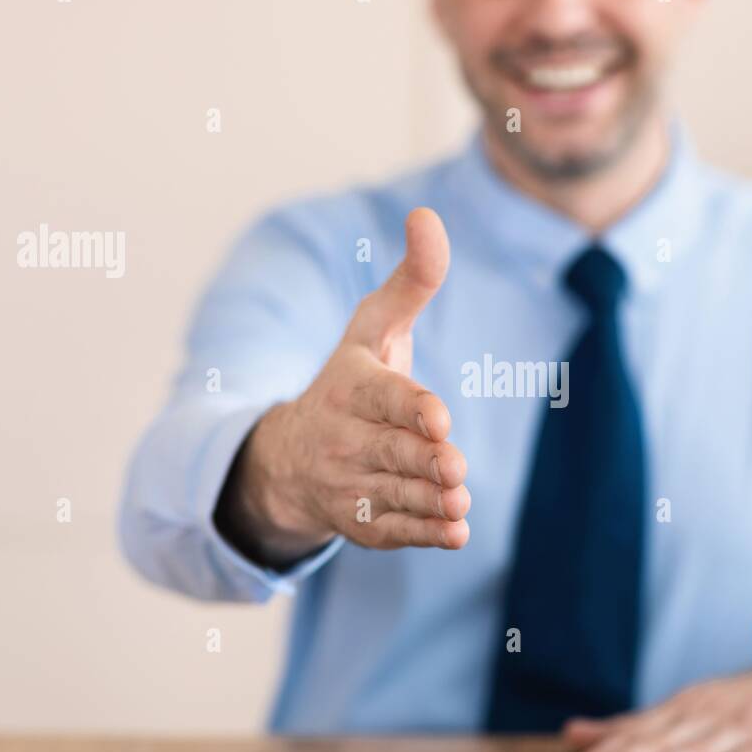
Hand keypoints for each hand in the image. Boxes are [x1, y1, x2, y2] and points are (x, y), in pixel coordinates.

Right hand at [214, 208, 470, 565]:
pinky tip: (454, 534)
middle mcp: (346, 437)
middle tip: (455, 468)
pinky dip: (422, 534)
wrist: (292, 456)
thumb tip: (428, 216)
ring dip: (428, 500)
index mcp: (352, 387)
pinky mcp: (361, 522)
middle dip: (425, 460)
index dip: (412, 409)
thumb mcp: (374, 328)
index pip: (385, 399)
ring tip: (459, 503)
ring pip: (395, 493)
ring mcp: (350, 483)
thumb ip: (411, 281)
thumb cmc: (351, 381)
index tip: (439, 420)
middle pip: (393, 451)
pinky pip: (392, 530)